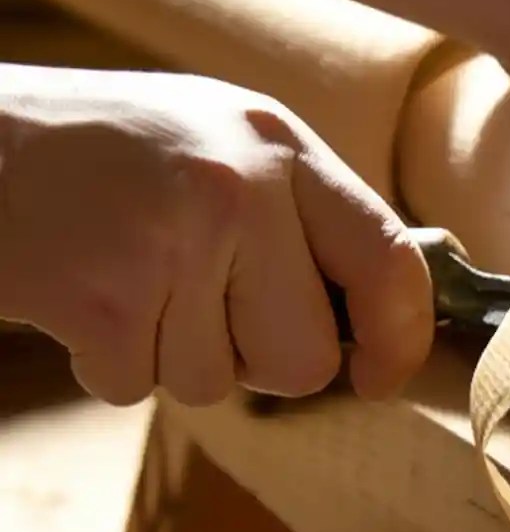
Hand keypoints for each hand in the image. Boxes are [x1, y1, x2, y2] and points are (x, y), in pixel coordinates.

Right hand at [0, 64, 433, 405]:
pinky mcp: (101, 302)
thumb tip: (385, 314)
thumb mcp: (227, 142)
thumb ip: (308, 216)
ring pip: (218, 385)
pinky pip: (139, 389)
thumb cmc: (113, 153)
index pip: (390, 260)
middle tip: (202, 305)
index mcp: (281, 147)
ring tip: (131, 280)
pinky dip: (112, 363)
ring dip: (173, 356)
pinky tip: (88, 298)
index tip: (379, 373)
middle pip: (306, 358)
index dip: (400, 337)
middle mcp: (238, 189)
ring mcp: (170, 244)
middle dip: (260, 360)